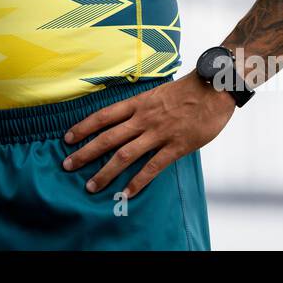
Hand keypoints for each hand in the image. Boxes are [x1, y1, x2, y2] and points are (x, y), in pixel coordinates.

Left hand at [61, 76, 233, 198]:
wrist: (215, 89)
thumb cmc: (189, 90)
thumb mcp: (158, 93)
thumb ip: (142, 107)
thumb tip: (127, 117)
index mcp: (138, 103)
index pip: (103, 116)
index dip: (83, 127)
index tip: (67, 139)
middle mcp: (143, 119)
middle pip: (107, 138)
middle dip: (85, 153)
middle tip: (67, 165)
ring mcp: (159, 133)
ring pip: (125, 155)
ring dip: (105, 172)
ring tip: (90, 186)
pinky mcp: (176, 147)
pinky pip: (153, 167)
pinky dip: (138, 182)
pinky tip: (126, 193)